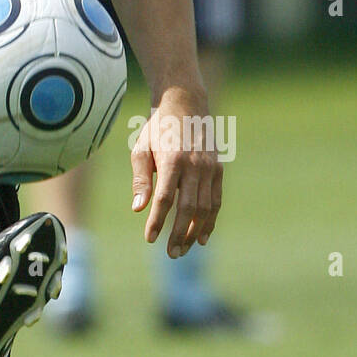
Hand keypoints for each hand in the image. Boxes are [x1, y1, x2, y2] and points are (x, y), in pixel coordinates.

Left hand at [129, 87, 222, 256]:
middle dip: (178, 233)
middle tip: (171, 253)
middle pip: (188, 207)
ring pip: (206, 207)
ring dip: (195, 231)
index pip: (165, 198)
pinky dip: (210, 220)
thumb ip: (140, 179)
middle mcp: (194, 164)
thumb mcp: (141, 148)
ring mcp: (210, 167)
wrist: (186, 103)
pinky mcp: (218, 169)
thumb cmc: (157, 129)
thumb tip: (138, 210)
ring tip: (183, 249)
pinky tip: (202, 236)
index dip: (158, 220)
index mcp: (172, 159)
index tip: (150, 239)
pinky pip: (216, 200)